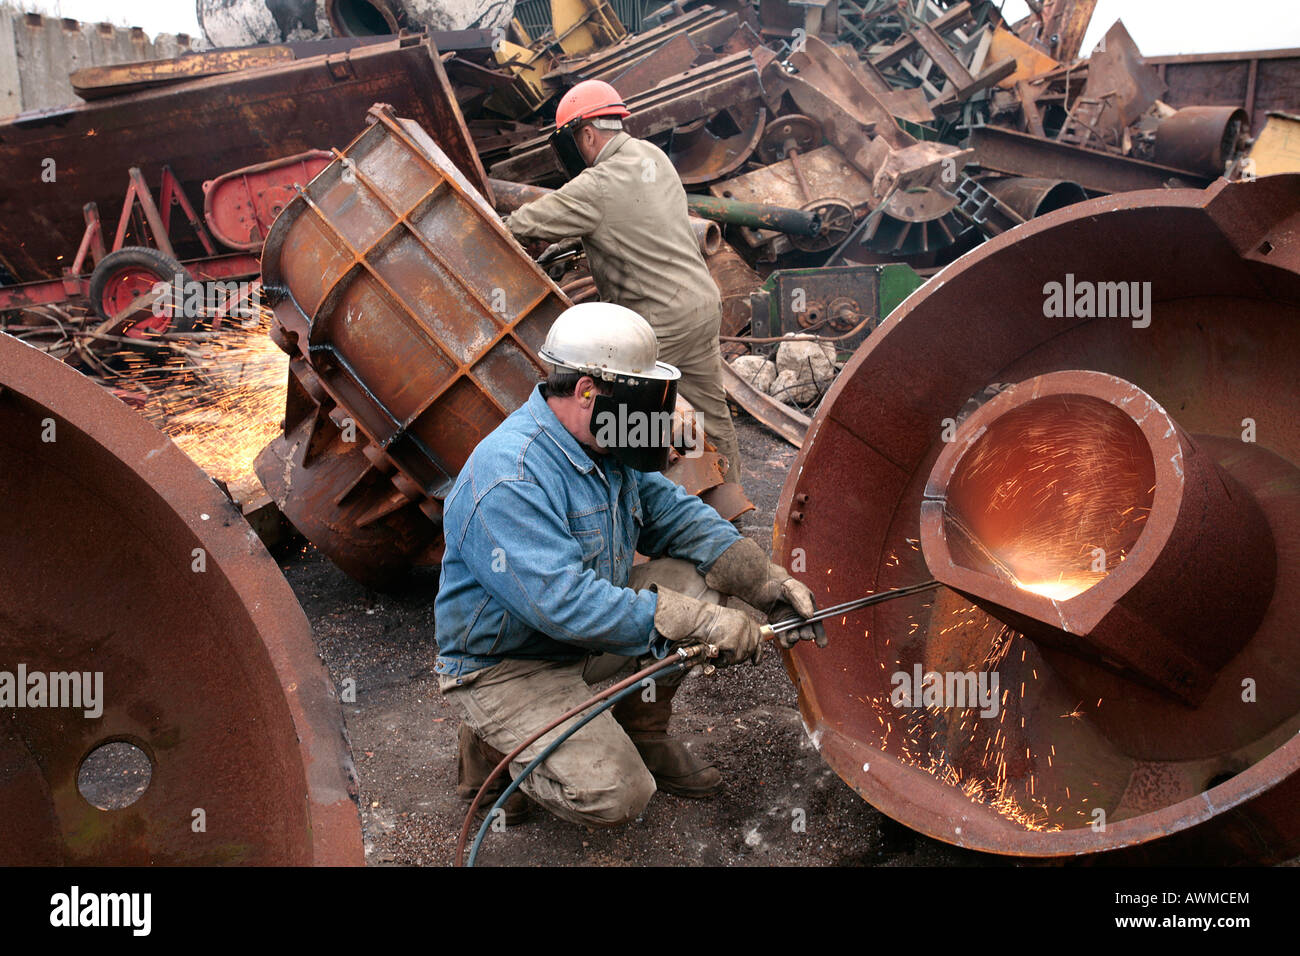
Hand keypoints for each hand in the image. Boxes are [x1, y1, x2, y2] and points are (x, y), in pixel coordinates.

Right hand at [652, 587, 764, 666]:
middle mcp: (746, 624)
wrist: (694, 619)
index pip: (759, 637)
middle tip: (726, 655)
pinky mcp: (733, 644)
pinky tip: (713, 652)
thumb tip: (754, 655)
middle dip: (739, 657)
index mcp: (745, 618)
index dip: (758, 651)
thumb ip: (740, 635)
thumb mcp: (727, 624)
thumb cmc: (704, 623)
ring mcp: (740, 634)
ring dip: (728, 659)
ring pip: (740, 657)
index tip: (756, 661)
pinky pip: (730, 659)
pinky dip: (721, 660)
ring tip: (716, 652)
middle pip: (750, 650)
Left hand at [705, 538, 827, 647]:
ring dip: (794, 638)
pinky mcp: (778, 624)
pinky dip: (783, 639)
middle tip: (804, 635)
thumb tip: (810, 616)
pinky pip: (782, 635)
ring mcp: (788, 621)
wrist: (762, 583)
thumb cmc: (780, 583)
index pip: (816, 622)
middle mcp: (799, 615)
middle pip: (806, 630)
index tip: (821, 644)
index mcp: (808, 606)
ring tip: (791, 637)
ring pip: (794, 635)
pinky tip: (784, 640)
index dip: (820, 634)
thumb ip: (802, 601)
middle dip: (806, 635)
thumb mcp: (793, 589)